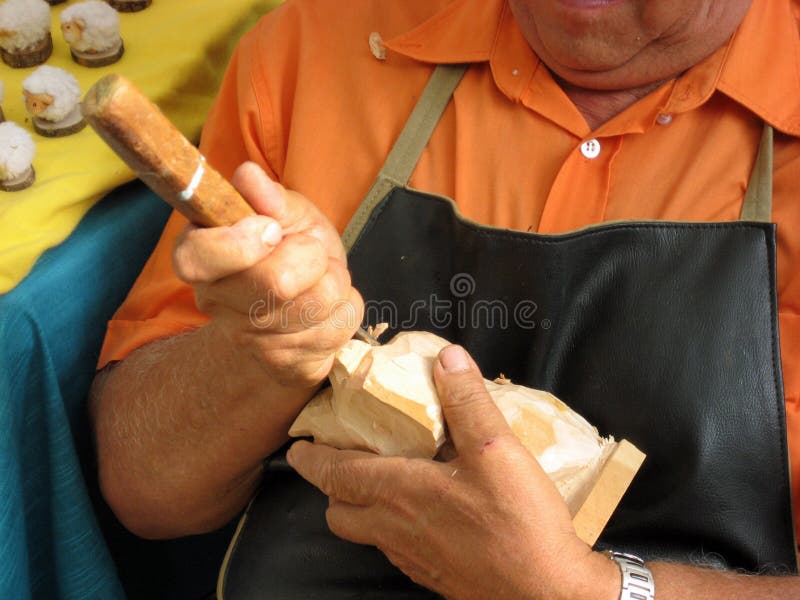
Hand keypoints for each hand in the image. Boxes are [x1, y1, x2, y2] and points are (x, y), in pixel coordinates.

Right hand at [172, 161, 363, 387]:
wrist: (306, 308)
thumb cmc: (293, 252)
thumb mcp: (288, 215)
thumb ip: (271, 198)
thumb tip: (249, 176)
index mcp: (201, 256)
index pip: (197, 257)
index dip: (241, 242)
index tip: (271, 230)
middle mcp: (216, 303)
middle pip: (276, 283)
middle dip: (312, 257)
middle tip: (310, 252)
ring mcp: (249, 340)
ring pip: (317, 304)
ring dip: (335, 282)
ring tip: (321, 278)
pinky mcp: (285, 365)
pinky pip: (338, 327)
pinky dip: (346, 308)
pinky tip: (329, 307)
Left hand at [287, 345, 618, 599]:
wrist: (546, 593)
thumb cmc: (518, 524)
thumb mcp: (496, 449)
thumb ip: (467, 401)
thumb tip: (447, 359)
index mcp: (400, 493)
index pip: (336, 475)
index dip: (311, 460)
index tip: (298, 449)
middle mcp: (395, 529)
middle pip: (339, 511)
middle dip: (332, 487)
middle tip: (345, 462)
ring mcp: (412, 558)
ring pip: (366, 534)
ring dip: (362, 507)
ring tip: (384, 482)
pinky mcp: (433, 576)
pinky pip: (395, 550)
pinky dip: (393, 528)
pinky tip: (426, 514)